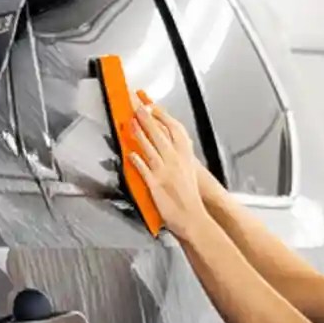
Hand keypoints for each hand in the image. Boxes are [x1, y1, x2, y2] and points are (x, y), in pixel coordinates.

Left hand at [129, 103, 210, 240]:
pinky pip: (143, 169)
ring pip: (150, 148)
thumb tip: (168, 145)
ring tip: (130, 122)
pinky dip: (136, 160)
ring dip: (139, 134)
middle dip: (146, 118)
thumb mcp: (189, 170)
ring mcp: (165, 172)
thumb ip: (179, 157)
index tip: (153, 106)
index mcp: (185, 157)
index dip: (163, 116)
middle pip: (159, 134)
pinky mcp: (155, 184)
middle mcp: (175, 161)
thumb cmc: (190, 197)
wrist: (193, 217)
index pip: (175, 130)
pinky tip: (130, 153)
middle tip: (135, 105)